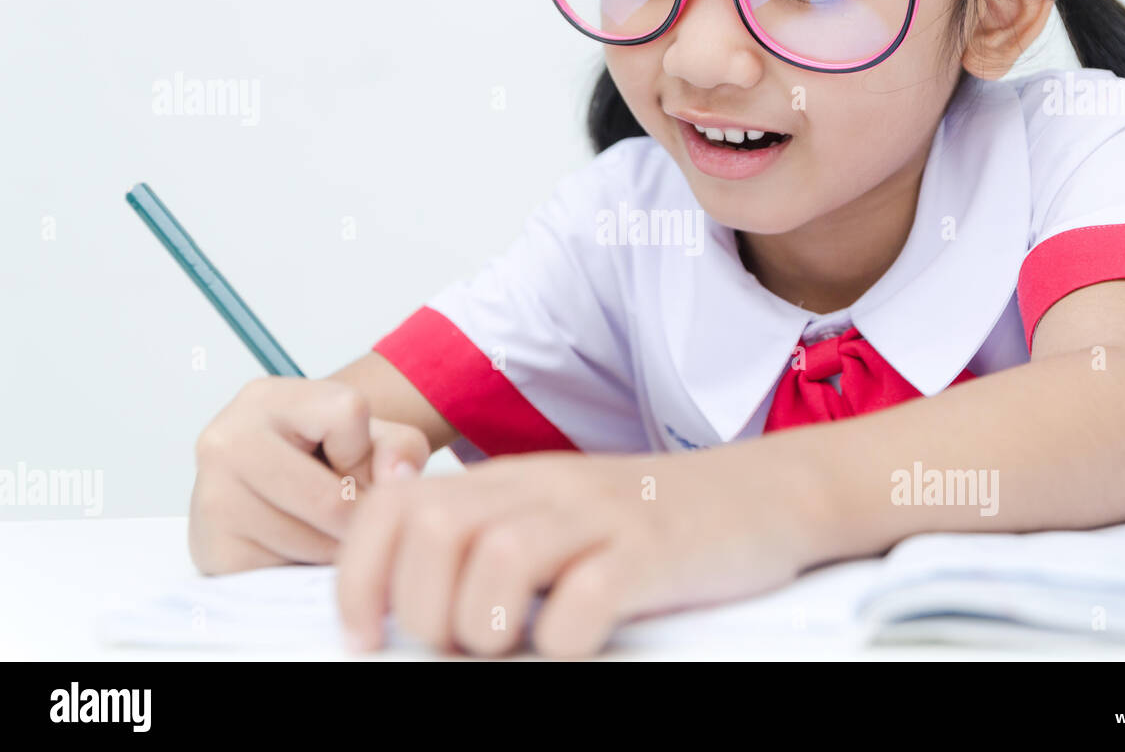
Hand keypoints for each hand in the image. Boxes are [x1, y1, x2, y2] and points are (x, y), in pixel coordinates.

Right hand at [189, 377, 430, 574]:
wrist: (271, 493)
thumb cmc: (324, 459)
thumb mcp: (372, 436)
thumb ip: (401, 446)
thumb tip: (397, 479)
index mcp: (267, 398)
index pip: (347, 413)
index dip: (365, 447)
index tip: (350, 459)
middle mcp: (227, 440)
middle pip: (330, 498)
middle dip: (360, 514)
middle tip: (359, 514)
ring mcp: (212, 497)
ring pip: (312, 541)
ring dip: (337, 545)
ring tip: (329, 528)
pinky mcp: (213, 549)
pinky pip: (286, 570)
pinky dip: (306, 565)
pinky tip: (302, 546)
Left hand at [335, 446, 828, 657]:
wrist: (760, 493)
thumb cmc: (649, 519)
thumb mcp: (553, 512)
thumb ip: (484, 533)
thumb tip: (403, 595)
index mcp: (508, 482)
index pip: (396, 508)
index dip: (360, 576)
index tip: (363, 635)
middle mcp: (545, 490)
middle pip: (435, 534)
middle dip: (427, 609)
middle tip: (464, 644)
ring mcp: (601, 518)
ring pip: (499, 562)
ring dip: (488, 626)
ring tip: (516, 645)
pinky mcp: (655, 554)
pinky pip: (588, 599)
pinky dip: (567, 637)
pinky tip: (577, 641)